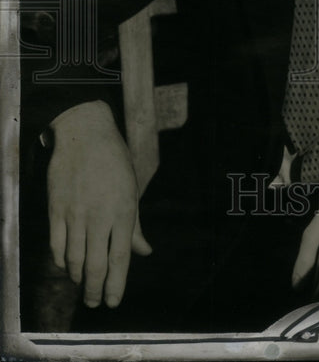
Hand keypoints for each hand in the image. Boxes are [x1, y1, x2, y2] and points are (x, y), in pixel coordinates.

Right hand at [47, 100, 151, 307]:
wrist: (85, 133)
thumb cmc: (114, 161)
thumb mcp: (132, 189)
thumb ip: (136, 225)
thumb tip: (145, 251)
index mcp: (123, 210)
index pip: (120, 257)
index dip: (116, 284)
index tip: (113, 302)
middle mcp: (99, 215)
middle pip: (95, 265)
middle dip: (94, 290)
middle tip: (94, 303)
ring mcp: (75, 213)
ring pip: (74, 259)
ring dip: (77, 277)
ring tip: (82, 283)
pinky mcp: (56, 209)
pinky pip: (56, 245)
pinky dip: (61, 260)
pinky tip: (66, 265)